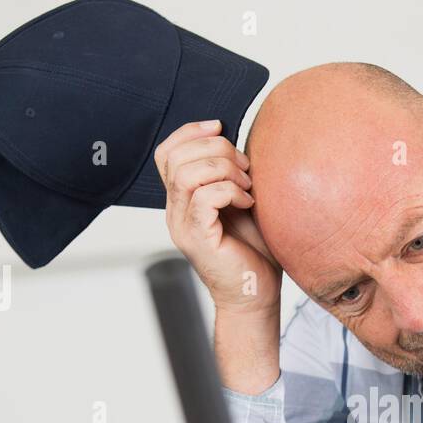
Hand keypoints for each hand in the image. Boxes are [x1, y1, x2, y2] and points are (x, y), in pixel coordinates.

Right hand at [154, 120, 281, 315]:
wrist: (255, 296)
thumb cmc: (254, 252)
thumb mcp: (242, 203)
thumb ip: (231, 175)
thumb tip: (237, 141)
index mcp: (182, 199)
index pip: (167, 152)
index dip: (190, 131)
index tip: (221, 127)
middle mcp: (175, 211)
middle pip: (176, 157)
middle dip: (215, 148)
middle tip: (245, 167)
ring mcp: (182, 225)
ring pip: (187, 174)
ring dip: (223, 169)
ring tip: (247, 186)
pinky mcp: (197, 239)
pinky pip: (204, 197)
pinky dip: (229, 191)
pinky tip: (248, 203)